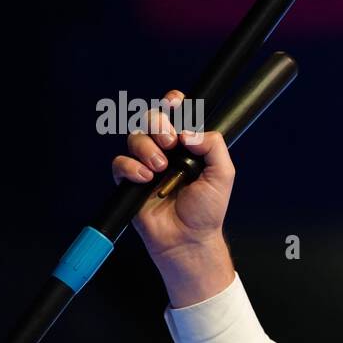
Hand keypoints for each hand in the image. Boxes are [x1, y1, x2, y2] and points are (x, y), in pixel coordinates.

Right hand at [111, 89, 235, 305]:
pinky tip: (146, 179)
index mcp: (187, 145)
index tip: (175, 104)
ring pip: (134, 137)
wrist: (189, 239)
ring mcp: (147, 164)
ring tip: (160, 168)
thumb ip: (213, 146)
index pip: (176, 114)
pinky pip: (120, 162)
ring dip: (146, 148)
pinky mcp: (130, 181)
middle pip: (151, 119)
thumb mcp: (222, 175)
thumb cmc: (207, 210)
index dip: (173, 103)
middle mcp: (166, 151)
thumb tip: (190, 131)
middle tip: (170, 142)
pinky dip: (131, 167)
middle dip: (157, 123)